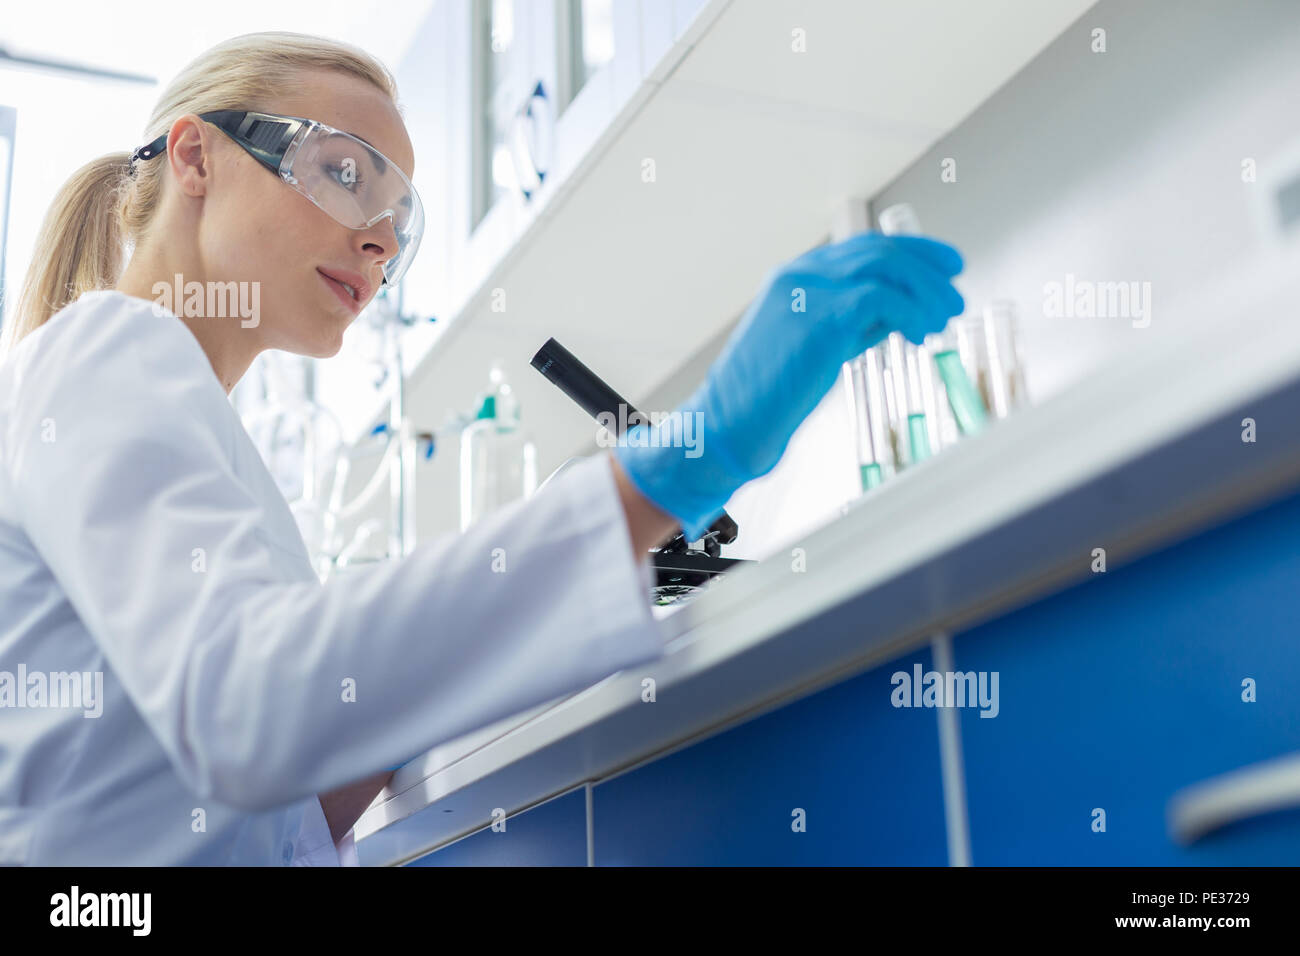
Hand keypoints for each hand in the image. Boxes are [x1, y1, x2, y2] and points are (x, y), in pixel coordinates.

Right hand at [613, 231, 963, 538]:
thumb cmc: (767, 396)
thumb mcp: (814, 347)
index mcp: (794, 278)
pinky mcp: (820, 320)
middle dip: (928, 267)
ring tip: (944, 317)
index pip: (862, 247)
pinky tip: (919, 334)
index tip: (945, 266)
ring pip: (885, 267)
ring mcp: (807, 294)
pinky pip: (882, 299)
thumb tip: (900, 313)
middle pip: (879, 251)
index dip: (912, 251)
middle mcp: (800, 276)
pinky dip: (911, 312)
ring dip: (926, 290)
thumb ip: (850, 324)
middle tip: (955, 293)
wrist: (729, 423)